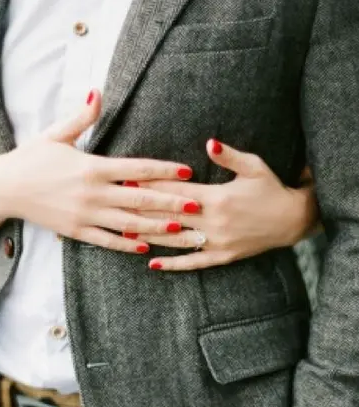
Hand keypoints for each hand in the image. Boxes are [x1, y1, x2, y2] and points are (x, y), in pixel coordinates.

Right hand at [0, 90, 198, 253]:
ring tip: (181, 231)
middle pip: (141, 199)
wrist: (3, 188)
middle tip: (198, 207)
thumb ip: (81, 117)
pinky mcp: (76, 231)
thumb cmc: (31, 158)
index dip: (166, 170)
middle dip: (172, 203)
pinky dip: (127, 245)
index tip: (189, 171)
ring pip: (128, 225)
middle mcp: (92, 193)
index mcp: (92, 166)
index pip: (138, 169)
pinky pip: (106, 241)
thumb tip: (98, 92)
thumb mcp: (55, 134)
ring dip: (156, 228)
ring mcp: (85, 215)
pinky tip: (145, 249)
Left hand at [130, 139, 318, 270]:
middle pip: (170, 215)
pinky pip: (193, 262)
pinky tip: (152, 263)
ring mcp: (217, 241)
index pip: (176, 190)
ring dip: (149, 236)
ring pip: (176, 239)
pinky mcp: (222, 256)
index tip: (129, 180)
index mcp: (217, 197)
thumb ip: (229, 156)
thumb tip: (209, 142)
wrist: (292, 219)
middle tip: (116, 205)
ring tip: (124, 232)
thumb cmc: (271, 188)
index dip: (151, 185)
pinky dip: (172, 264)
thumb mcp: (253, 167)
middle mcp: (214, 221)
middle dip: (142, 209)